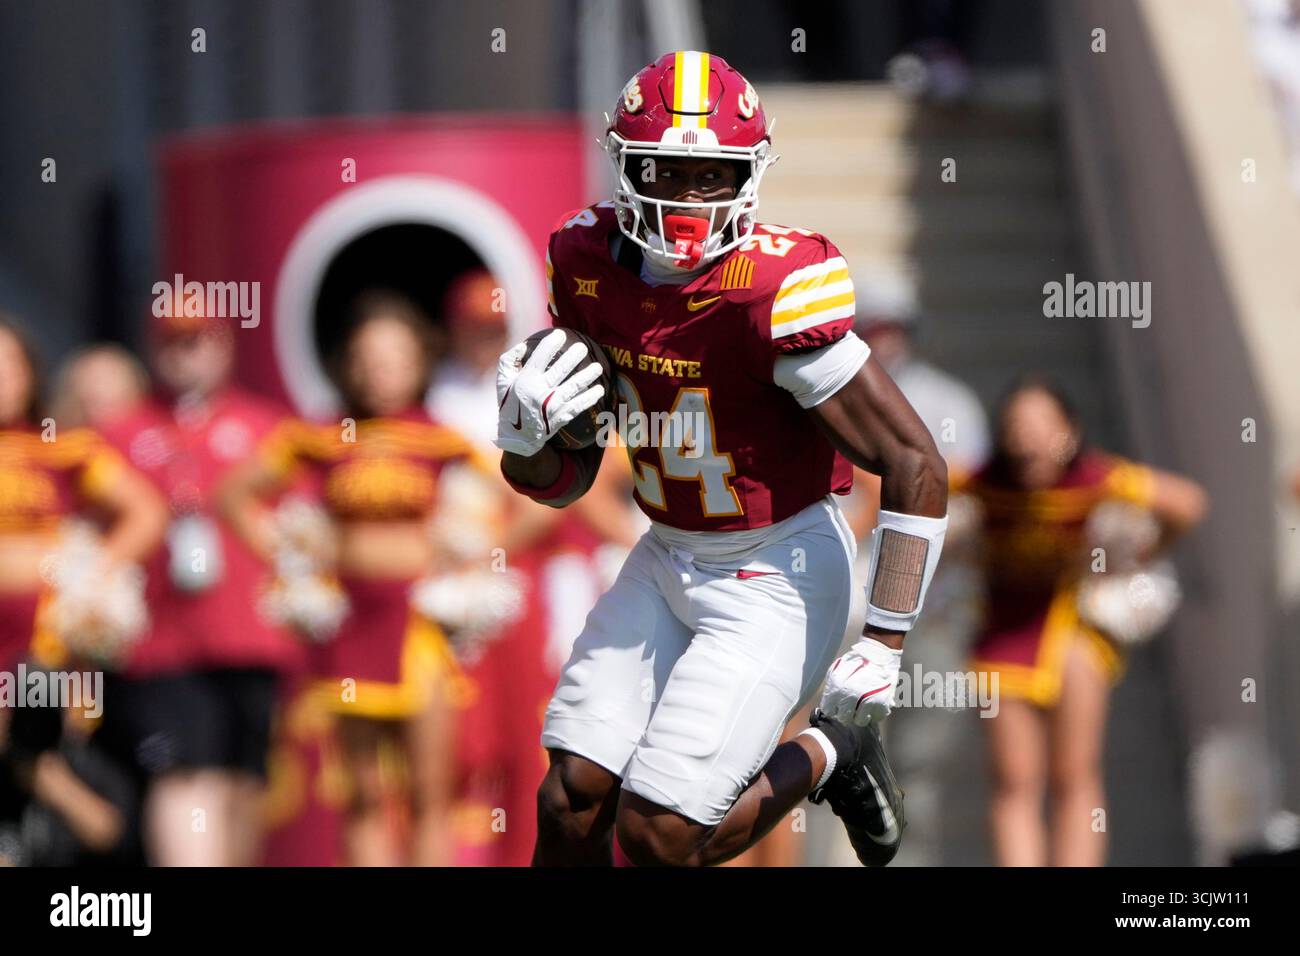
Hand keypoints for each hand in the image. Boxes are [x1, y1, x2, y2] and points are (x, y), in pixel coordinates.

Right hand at [493, 329, 604, 456]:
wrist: (517, 437)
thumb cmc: (510, 404)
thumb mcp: (502, 381)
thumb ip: (509, 360)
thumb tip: (523, 344)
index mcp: (525, 380)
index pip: (540, 357)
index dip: (551, 344)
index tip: (560, 334)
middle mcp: (540, 392)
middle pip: (561, 369)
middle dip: (574, 356)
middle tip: (583, 347)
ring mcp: (552, 405)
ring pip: (574, 386)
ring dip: (588, 375)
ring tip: (597, 366)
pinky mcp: (561, 417)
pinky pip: (579, 405)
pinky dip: (590, 397)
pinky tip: (599, 389)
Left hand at [819, 636, 902, 725]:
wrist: (878, 654)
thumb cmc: (857, 662)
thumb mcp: (836, 671)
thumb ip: (831, 688)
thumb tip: (828, 706)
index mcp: (837, 687)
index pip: (829, 710)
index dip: (833, 709)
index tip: (837, 707)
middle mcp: (852, 695)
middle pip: (844, 719)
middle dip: (846, 714)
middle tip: (850, 707)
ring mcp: (867, 700)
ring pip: (860, 721)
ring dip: (861, 716)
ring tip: (863, 706)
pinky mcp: (882, 703)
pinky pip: (875, 718)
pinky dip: (874, 713)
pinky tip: (873, 704)